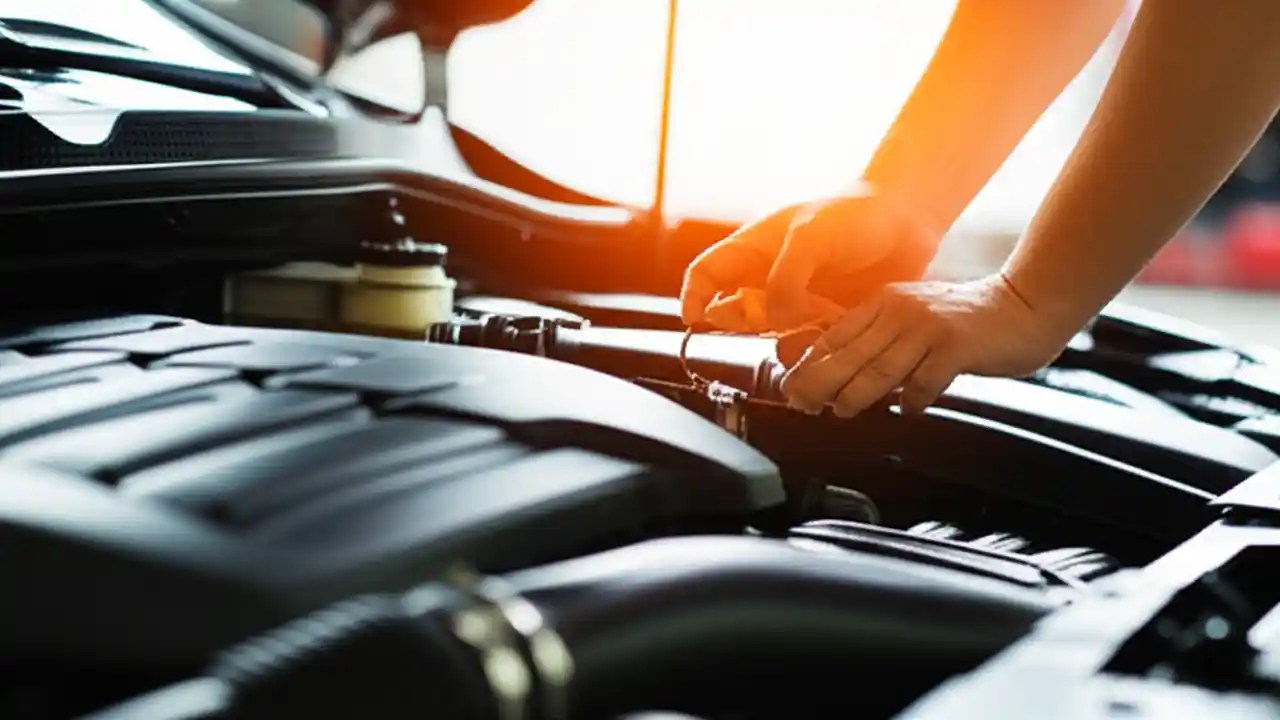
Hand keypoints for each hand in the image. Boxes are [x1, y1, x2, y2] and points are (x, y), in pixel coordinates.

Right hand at [679, 186, 940, 333]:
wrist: (909, 221)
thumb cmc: (854, 215)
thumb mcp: (810, 236)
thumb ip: (784, 278)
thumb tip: (772, 320)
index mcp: (754, 250)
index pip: (706, 274)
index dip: (693, 297)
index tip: (695, 320)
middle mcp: (769, 280)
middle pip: (734, 314)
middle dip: (747, 325)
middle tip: (777, 321)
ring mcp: (796, 302)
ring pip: (772, 335)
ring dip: (787, 339)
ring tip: (820, 322)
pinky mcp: (825, 322)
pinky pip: (808, 346)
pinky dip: (816, 347)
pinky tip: (838, 330)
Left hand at [780, 274, 1072, 416]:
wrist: (1024, 303)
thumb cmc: (965, 321)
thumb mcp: (912, 319)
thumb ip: (879, 340)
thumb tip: (839, 375)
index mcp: (884, 303)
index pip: (836, 335)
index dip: (809, 365)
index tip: (790, 389)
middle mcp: (901, 310)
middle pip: (850, 353)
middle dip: (820, 383)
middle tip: (803, 405)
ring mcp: (929, 326)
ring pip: (881, 368)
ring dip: (857, 394)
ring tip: (842, 411)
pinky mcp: (957, 344)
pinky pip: (927, 379)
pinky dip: (914, 399)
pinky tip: (909, 410)